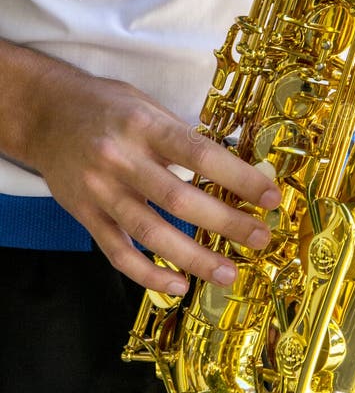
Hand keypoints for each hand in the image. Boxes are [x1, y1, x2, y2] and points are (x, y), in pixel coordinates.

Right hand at [24, 64, 280, 293]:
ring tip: (227, 273)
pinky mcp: (84, 215)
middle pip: (179, 199)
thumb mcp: (148, 106)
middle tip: (259, 238)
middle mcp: (121, 159)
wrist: (45, 114)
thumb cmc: (107, 106)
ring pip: (150, 233)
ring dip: (193, 258)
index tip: (270, 197)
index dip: (239, 178)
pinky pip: (118, 253)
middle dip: (225, 223)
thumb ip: (184, 137)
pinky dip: (148, 275)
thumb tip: (236, 169)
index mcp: (144, 126)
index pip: (200, 155)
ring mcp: (100, 190)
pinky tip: (178, 287)